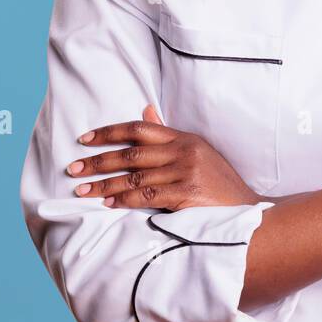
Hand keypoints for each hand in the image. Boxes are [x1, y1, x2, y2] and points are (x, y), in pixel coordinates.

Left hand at [66, 105, 259, 210]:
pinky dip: (125, 201)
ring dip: (105, 184)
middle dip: (98, 161)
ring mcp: (186, 172)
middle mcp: (184, 151)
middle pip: (131, 152)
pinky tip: (109, 204)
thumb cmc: (220, 184)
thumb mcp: (198, 152)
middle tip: (73, 168)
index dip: (109, 132)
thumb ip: (168, 134)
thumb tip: (145, 109)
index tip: (84, 139)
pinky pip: (147, 196)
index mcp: (184, 138)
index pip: (140, 128)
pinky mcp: (187, 194)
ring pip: (135, 177)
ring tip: (83, 189)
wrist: (248, 212)